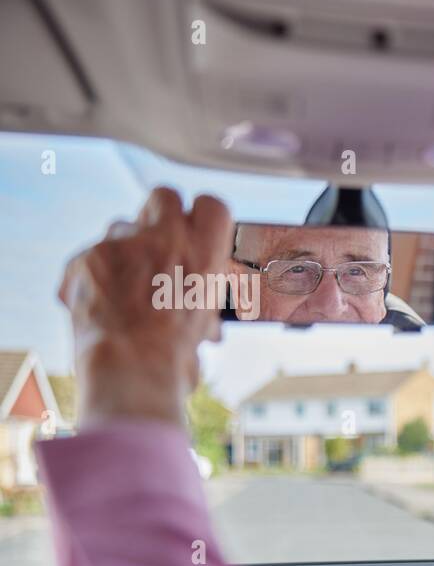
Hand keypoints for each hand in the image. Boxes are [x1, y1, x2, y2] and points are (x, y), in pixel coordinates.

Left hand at [59, 187, 232, 427]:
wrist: (130, 369)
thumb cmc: (174, 356)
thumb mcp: (203, 326)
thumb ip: (199, 303)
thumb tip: (203, 323)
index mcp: (205, 253)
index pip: (212, 205)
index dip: (201, 218)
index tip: (196, 233)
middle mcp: (167, 237)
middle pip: (164, 196)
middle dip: (159, 216)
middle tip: (157, 246)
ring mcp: (124, 242)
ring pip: (120, 227)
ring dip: (122, 249)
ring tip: (121, 288)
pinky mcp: (88, 256)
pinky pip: (88, 257)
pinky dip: (88, 277)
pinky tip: (92, 304)